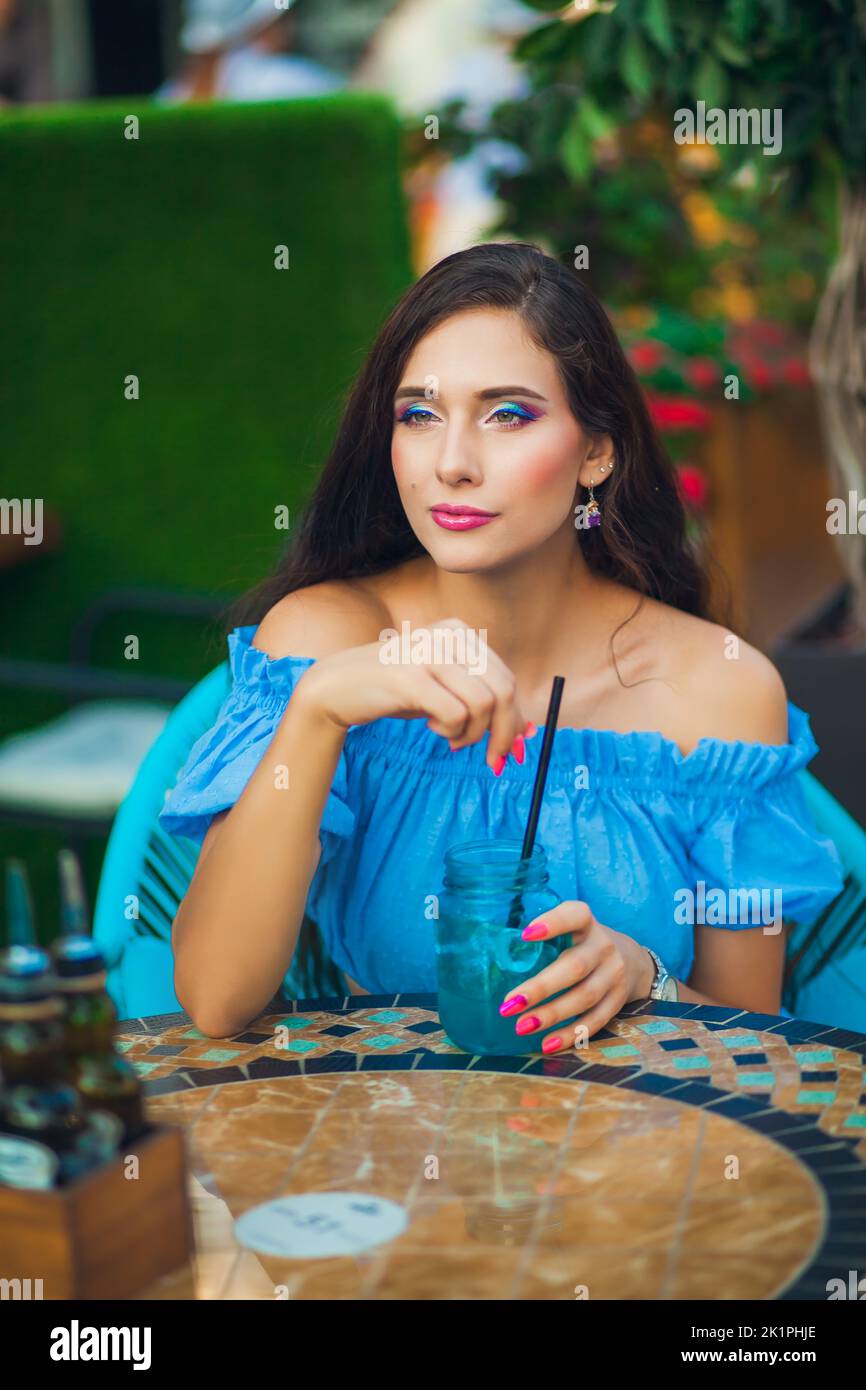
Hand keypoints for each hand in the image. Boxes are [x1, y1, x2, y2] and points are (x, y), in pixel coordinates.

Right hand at [293, 616, 535, 772]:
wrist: (338, 686)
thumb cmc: (397, 690)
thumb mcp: (444, 688)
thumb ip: (481, 700)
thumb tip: (525, 730)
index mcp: (460, 632)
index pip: (506, 679)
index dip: (513, 719)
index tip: (507, 749)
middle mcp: (448, 635)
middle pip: (502, 691)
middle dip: (503, 733)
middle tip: (492, 757)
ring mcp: (429, 653)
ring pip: (482, 705)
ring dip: (471, 733)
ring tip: (450, 737)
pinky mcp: (410, 676)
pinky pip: (455, 714)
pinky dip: (451, 730)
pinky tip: (432, 727)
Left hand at [499, 900, 655, 1052]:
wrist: (633, 961)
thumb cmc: (583, 944)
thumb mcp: (572, 930)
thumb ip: (543, 937)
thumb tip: (493, 953)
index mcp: (587, 924)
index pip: (575, 915)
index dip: (553, 923)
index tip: (525, 934)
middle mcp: (604, 947)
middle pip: (574, 967)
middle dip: (540, 988)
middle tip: (509, 1004)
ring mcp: (614, 976)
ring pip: (584, 997)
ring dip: (551, 1014)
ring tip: (521, 1026)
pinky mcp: (618, 1001)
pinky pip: (595, 1021)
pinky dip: (571, 1034)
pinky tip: (547, 1043)